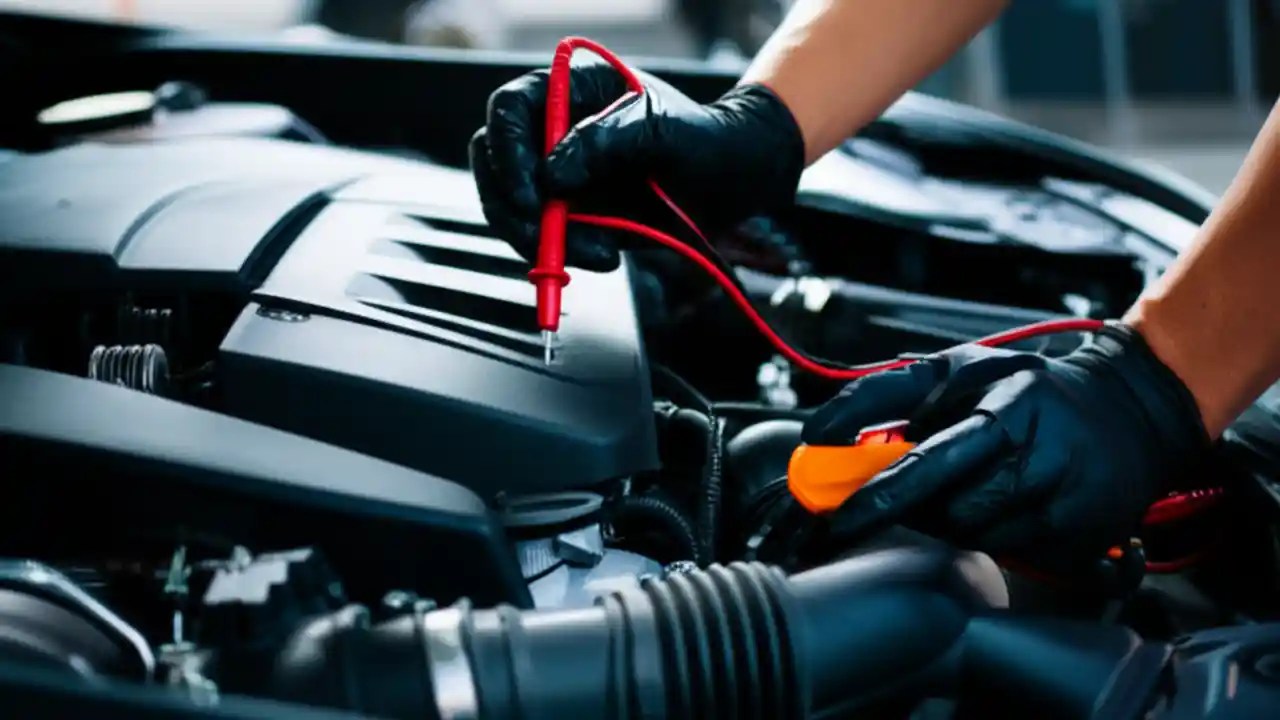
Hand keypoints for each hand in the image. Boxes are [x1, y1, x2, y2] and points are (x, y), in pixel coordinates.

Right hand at [470, 63, 804, 270]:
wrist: (735, 181)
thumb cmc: (706, 139)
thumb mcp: (662, 130)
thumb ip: (606, 142)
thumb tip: (551, 175)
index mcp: (569, 91)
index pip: (510, 111)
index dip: (507, 152)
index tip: (530, 193)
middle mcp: (553, 133)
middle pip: (495, 166)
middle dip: (514, 208)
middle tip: (547, 239)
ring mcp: (558, 177)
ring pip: (513, 211)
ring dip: (543, 241)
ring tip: (600, 253)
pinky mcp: (570, 216)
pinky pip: (544, 241)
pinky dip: (563, 256)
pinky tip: (604, 256)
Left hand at [802, 323, 1210, 570]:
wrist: (1132, 410)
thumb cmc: (1028, 390)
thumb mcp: (958, 369)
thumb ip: (890, 394)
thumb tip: (821, 431)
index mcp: (1003, 397)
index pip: (929, 446)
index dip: (878, 480)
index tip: (833, 499)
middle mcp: (1039, 444)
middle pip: (948, 501)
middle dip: (901, 506)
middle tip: (869, 508)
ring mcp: (1065, 491)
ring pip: (972, 532)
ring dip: (946, 520)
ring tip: (958, 489)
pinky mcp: (1082, 531)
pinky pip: (1009, 552)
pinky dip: (990, 535)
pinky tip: (1002, 506)